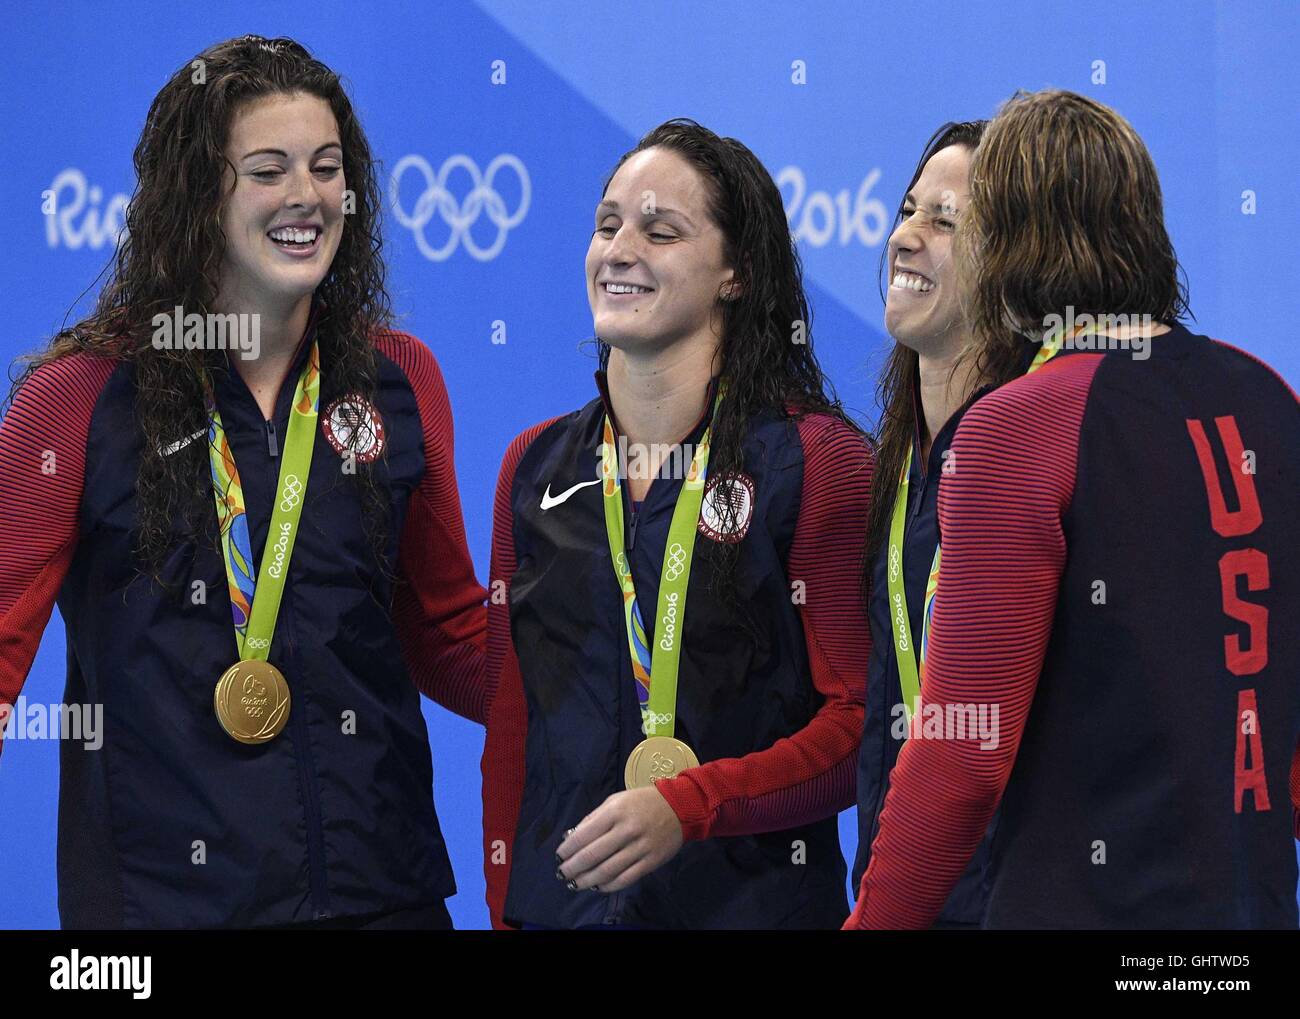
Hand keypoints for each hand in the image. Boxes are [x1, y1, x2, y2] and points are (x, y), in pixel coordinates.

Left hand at [555, 785, 683, 892]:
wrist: (680, 807)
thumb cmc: (642, 802)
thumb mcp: (615, 801)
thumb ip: (593, 818)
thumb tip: (572, 838)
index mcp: (614, 812)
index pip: (583, 835)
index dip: (567, 850)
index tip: (559, 857)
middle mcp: (626, 830)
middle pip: (592, 855)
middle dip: (573, 868)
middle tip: (562, 874)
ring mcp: (640, 848)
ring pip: (607, 871)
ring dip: (587, 881)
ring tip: (576, 884)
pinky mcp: (651, 862)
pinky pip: (625, 879)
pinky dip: (608, 886)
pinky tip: (598, 886)